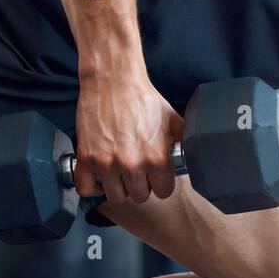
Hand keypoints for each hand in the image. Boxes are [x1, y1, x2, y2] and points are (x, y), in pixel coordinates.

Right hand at [73, 67, 185, 205]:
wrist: (113, 81)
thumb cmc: (141, 98)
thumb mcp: (172, 119)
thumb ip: (184, 140)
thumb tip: (193, 153)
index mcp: (156, 157)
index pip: (163, 191)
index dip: (161, 184)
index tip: (157, 178)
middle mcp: (132, 164)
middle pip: (140, 196)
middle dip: (141, 186)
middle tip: (139, 173)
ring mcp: (106, 163)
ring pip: (116, 196)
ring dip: (119, 187)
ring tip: (121, 174)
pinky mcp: (86, 158)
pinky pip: (87, 189)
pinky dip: (93, 187)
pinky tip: (101, 177)